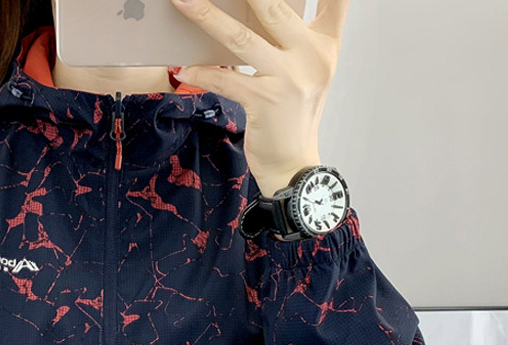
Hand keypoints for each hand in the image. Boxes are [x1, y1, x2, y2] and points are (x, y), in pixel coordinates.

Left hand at [169, 0, 350, 195]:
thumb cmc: (291, 117)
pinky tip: (182, 68)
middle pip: (271, 6)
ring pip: (241, 37)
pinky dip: (201, 74)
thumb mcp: (302, 72)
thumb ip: (288, 39)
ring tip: (182, 1)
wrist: (293, 165)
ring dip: (207, 16)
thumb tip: (245, 12)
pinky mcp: (266, 101)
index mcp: (325, 44)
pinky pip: (226, 78)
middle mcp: (311, 56)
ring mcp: (290, 79)